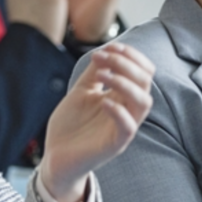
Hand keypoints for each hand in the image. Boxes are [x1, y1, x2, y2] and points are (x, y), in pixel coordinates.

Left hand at [40, 43, 153, 201]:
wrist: (55, 156)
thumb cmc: (70, 125)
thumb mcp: (81, 91)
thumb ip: (94, 73)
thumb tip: (105, 50)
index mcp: (122, 96)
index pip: (143, 71)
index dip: (132, 55)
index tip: (110, 46)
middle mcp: (127, 110)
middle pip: (146, 82)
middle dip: (125, 63)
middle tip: (101, 58)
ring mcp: (123, 128)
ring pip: (143, 103)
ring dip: (125, 83)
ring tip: (102, 75)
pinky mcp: (115, 145)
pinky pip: (129, 127)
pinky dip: (119, 110)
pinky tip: (103, 100)